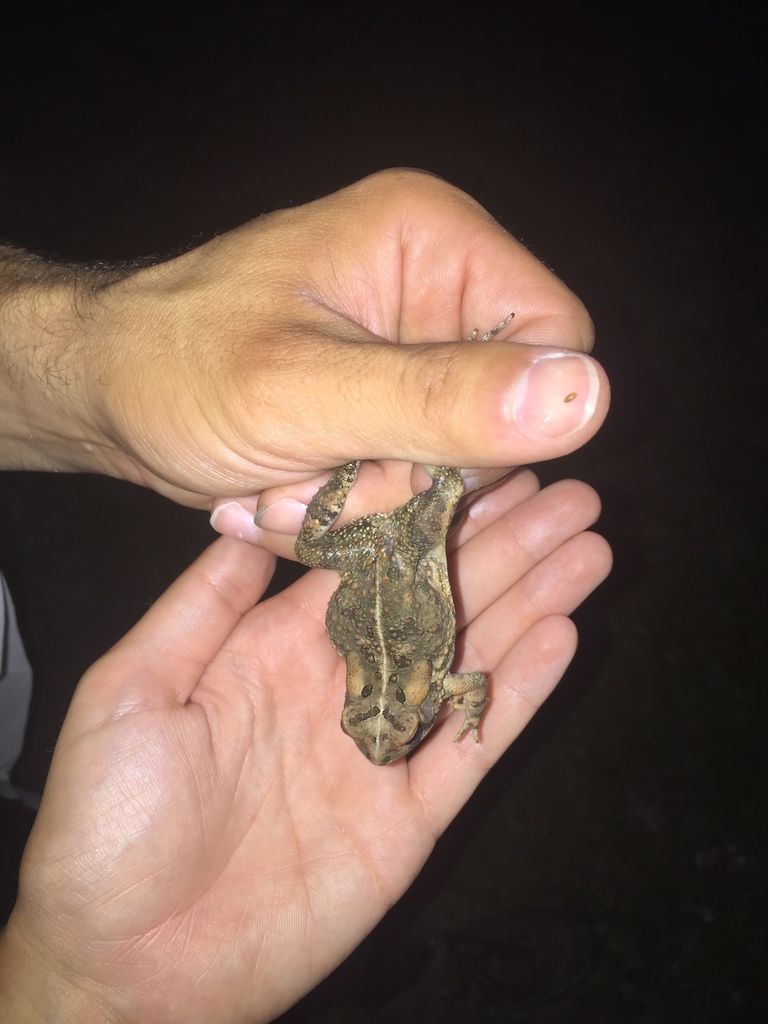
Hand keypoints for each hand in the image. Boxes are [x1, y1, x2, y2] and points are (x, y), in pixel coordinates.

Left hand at [0, 170, 607, 534]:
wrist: (106, 393)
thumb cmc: (178, 366)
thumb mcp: (304, 389)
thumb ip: (438, 397)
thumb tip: (588, 395)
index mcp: (435, 244)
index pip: (555, 340)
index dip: (499, 424)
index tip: (406, 464)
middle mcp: (438, 291)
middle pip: (502, 416)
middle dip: (409, 478)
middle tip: (320, 485)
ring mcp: (410, 352)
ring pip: (455, 464)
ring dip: (372, 503)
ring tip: (285, 491)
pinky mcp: (384, 406)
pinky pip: (412, 480)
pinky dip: (354, 508)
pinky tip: (285, 495)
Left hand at [0, 472, 609, 1023]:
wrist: (131, 960)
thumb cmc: (109, 823)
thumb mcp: (131, 692)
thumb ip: (197, 607)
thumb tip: (244, 522)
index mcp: (277, 646)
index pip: (368, 564)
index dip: (425, 515)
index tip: (479, 468)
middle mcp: (340, 685)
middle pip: (437, 602)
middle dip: (502, 548)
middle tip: (569, 497)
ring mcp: (380, 749)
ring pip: (470, 660)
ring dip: (531, 603)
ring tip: (588, 549)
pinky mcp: (409, 815)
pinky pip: (472, 744)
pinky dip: (518, 692)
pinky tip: (561, 635)